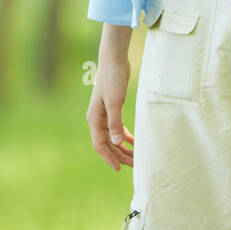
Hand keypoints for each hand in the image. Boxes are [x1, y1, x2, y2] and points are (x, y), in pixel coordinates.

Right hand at [86, 57, 133, 171]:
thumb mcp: (115, 102)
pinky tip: (134, 142)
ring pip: (112, 137)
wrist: (114, 60)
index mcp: (94, 119)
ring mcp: (104, 114)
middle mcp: (97, 119)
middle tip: (134, 165)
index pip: (100, 145)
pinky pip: (117, 128)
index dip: (109, 158)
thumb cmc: (113, 79)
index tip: (119, 168)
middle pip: (107, 144)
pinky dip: (125, 136)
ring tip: (136, 157)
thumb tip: (116, 142)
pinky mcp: (112, 109)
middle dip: (119, 155)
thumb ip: (115, 122)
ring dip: (123, 148)